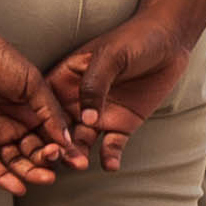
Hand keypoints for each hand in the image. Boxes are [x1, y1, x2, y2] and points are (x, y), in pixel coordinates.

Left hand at [0, 24, 78, 194]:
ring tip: (43, 178)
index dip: (66, 151)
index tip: (79, 161)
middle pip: (37, 153)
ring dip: (30, 173)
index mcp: (35, 112)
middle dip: (48, 162)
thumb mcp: (33, 84)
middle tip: (57, 163)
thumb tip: (67, 141)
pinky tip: (18, 187)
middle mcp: (17, 126)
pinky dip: (4, 177)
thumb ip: (49, 113)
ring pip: (16, 162)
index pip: (54, 138)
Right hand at [41, 20, 192, 168]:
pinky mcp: (122, 124)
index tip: (36, 138)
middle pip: (60, 128)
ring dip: (79, 154)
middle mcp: (77, 100)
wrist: (169, 42)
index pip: (44, 104)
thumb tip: (85, 119)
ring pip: (82, 140)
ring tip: (81, 165)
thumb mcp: (109, 57)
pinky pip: (112, 145)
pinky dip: (110, 157)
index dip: (38, 121)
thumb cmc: (134, 39)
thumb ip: (94, 86)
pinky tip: (110, 165)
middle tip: (60, 159)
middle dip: (57, 145)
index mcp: (65, 79)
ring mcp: (100, 114)